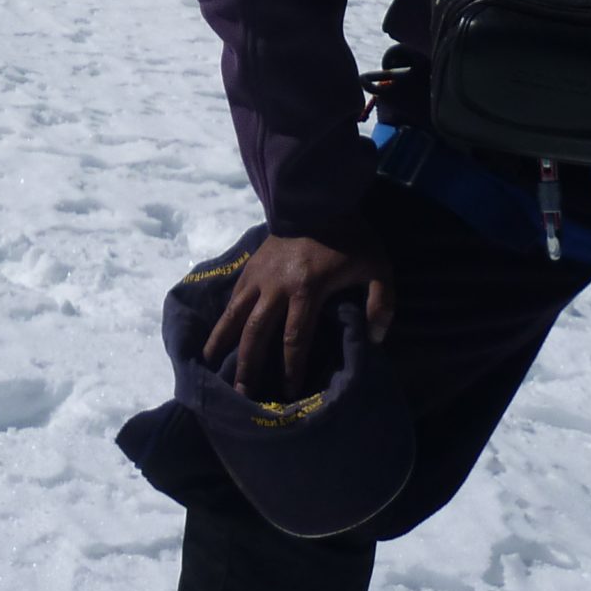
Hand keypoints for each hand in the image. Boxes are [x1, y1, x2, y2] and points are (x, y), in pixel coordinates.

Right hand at [202, 232, 395, 398]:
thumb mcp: (377, 266)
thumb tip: (374, 339)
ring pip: (235, 314)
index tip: (288, 393)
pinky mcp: (251, 265)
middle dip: (248, 366)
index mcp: (306, 290)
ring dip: (222, 341)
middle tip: (240, 394)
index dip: (291, 369)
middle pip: (256, 333)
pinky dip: (225, 316)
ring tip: (210, 364)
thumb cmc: (350, 235)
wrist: (318, 196)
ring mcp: (259, 275)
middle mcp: (276, 287)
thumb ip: (381, 303)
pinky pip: (234, 296)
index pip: (294, 339)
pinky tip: (218, 333)